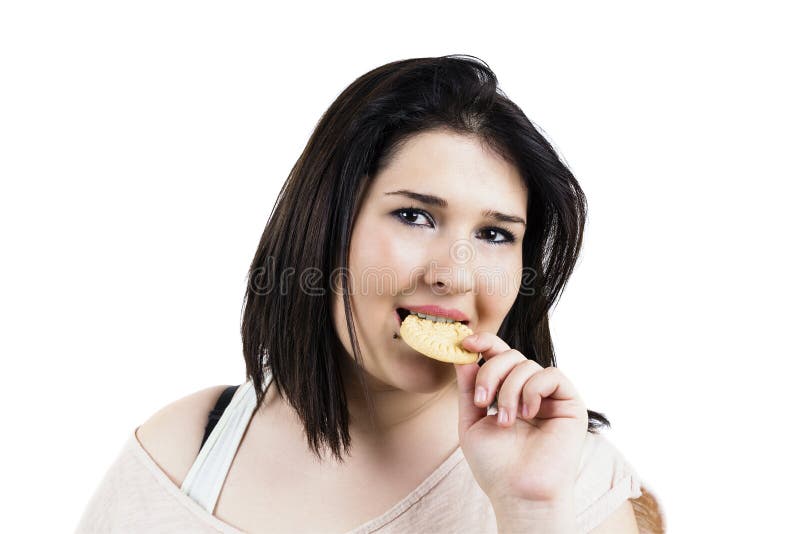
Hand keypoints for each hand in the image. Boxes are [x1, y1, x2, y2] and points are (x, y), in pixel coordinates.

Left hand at [453, 331, 588, 508]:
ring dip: (509, 391)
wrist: (518, 493)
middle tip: (482, 402)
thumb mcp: (470, 422)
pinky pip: (551, 375)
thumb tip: (463, 355)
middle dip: (490, 373)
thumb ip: (467, 388)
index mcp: (508, 393)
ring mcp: (551, 397)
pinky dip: (533, 390)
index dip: (484, 343)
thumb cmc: (495, 466)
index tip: (464, 343)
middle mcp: (530, 391)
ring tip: (505, 421)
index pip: (499, 356)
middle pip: (510, 355)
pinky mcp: (571, 403)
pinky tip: (528, 414)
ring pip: (527, 365)